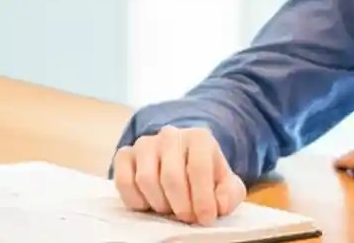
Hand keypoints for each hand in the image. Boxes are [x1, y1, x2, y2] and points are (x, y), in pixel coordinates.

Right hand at [112, 126, 247, 224]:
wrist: (183, 165)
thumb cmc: (206, 178)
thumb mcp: (226, 186)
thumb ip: (229, 194)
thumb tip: (220, 204)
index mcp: (198, 138)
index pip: (199, 168)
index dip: (202, 199)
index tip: (205, 218)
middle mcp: (170, 135)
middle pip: (171, 177)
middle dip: (181, 206)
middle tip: (187, 217)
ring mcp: (145, 143)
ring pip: (145, 179)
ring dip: (159, 203)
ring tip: (170, 209)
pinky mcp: (125, 154)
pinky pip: (123, 180)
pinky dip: (136, 200)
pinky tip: (149, 204)